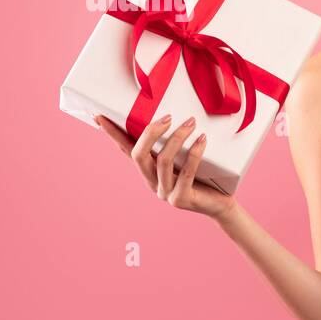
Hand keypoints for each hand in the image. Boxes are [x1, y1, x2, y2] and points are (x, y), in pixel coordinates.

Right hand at [95, 113, 237, 218]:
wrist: (220, 205)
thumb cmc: (205, 178)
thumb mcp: (187, 159)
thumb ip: (177, 144)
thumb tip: (176, 114)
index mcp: (148, 172)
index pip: (126, 150)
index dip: (113, 135)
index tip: (100, 117)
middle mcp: (153, 183)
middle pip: (139, 155)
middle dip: (150, 133)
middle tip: (168, 116)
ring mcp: (165, 193)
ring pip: (163, 161)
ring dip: (177, 138)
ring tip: (191, 123)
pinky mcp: (181, 199)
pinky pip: (186, 173)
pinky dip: (194, 153)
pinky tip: (202, 139)